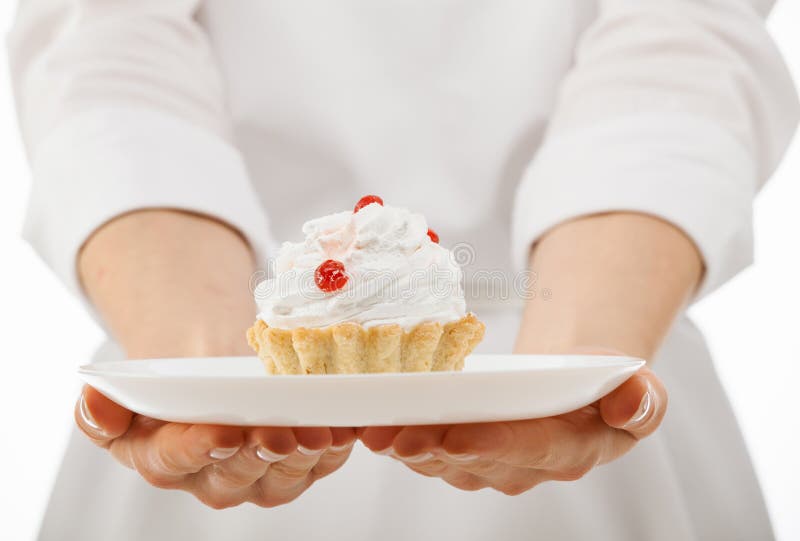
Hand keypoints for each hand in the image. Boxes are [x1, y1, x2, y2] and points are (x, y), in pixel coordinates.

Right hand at [76, 385, 355, 508]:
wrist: (216, 371)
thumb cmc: (173, 385)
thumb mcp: (128, 391)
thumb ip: (102, 406)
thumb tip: (95, 402)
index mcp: (167, 460)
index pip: (178, 460)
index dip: (200, 448)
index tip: (221, 433)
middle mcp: (218, 477)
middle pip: (239, 473)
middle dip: (259, 454)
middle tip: (275, 433)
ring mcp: (266, 473)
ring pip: (286, 473)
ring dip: (303, 453)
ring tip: (316, 431)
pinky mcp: (305, 460)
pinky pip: (325, 459)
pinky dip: (338, 444)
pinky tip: (345, 426)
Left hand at [359, 365, 665, 494]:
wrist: (573, 385)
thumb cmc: (602, 386)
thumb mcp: (639, 387)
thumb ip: (642, 400)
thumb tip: (629, 405)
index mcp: (569, 451)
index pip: (530, 450)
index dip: (494, 445)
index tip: (459, 437)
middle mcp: (523, 466)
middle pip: (474, 460)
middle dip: (435, 448)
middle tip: (399, 435)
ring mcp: (487, 461)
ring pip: (441, 460)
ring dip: (406, 445)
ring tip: (374, 428)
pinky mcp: (458, 449)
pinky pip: (425, 447)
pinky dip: (396, 435)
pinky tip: (369, 422)